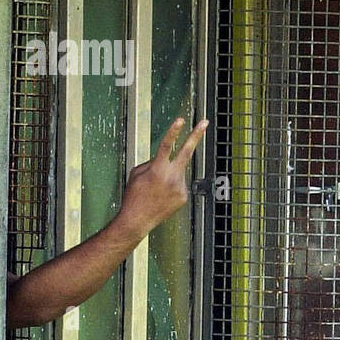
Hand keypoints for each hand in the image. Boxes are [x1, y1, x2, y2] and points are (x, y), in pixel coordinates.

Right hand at [113, 117, 208, 242]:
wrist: (137, 220)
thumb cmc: (134, 194)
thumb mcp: (137, 173)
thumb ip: (152, 162)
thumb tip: (166, 158)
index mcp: (157, 169)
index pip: (167, 145)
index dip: (174, 131)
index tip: (181, 119)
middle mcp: (171, 177)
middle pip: (187, 152)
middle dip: (196, 135)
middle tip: (205, 121)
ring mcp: (180, 187)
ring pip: (178, 172)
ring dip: (169, 175)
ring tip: (157, 190)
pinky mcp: (184, 196)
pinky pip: (179, 184)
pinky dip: (171, 187)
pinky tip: (162, 196)